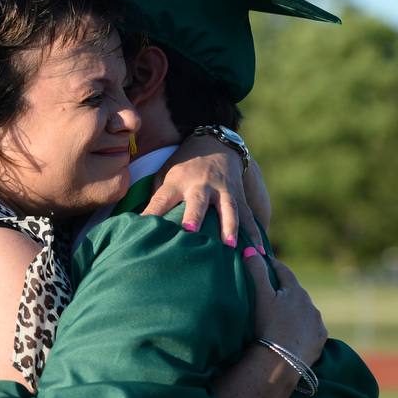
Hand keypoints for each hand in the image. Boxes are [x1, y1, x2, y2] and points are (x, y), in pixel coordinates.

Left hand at [142, 134, 269, 248]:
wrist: (216, 144)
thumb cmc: (183, 166)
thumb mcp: (165, 174)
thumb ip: (156, 197)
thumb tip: (138, 225)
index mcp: (177, 182)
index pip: (161, 199)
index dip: (151, 213)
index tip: (141, 228)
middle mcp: (201, 186)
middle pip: (197, 202)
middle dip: (194, 216)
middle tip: (190, 231)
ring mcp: (222, 191)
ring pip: (228, 210)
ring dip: (229, 228)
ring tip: (230, 247)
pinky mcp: (238, 196)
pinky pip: (248, 217)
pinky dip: (255, 235)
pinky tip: (259, 253)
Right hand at [241, 251, 326, 366]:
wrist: (279, 364)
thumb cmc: (266, 327)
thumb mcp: (259, 296)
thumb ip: (255, 270)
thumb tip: (251, 249)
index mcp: (295, 291)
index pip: (282, 271)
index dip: (271, 264)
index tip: (262, 261)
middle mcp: (310, 305)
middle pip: (295, 292)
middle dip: (284, 290)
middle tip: (269, 293)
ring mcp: (317, 324)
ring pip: (303, 311)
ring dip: (293, 310)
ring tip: (279, 318)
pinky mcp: (320, 341)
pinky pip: (310, 329)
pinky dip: (301, 328)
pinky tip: (291, 334)